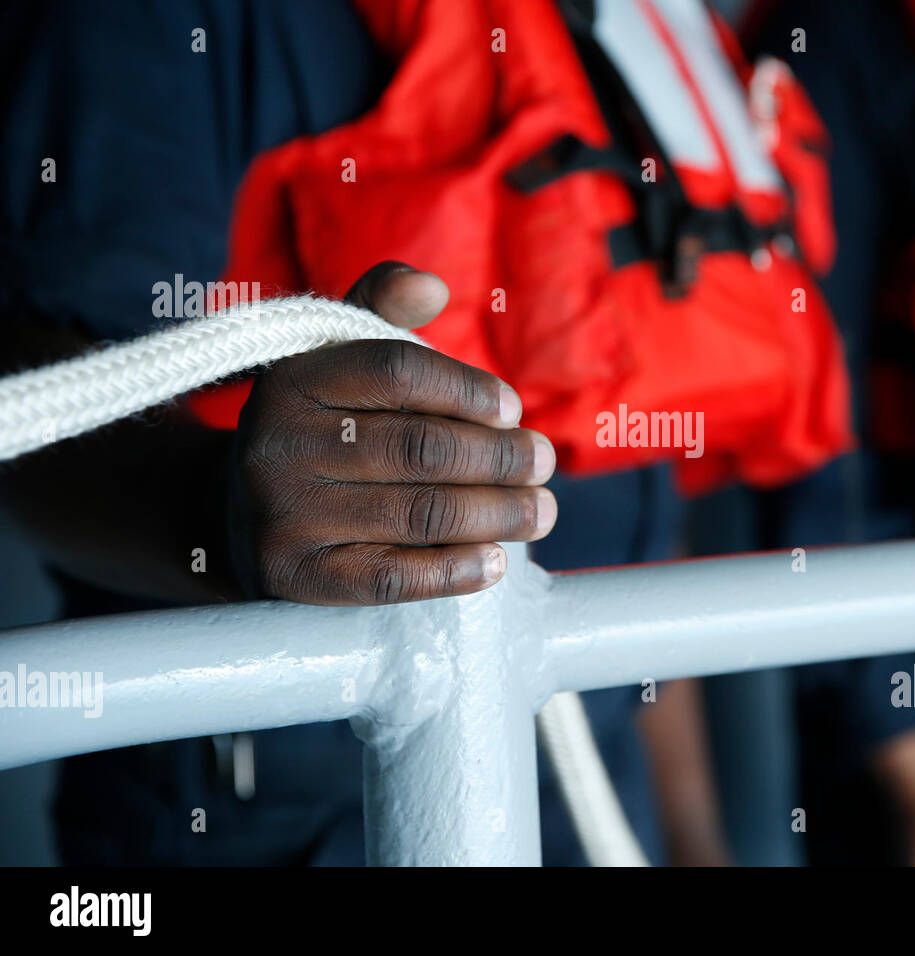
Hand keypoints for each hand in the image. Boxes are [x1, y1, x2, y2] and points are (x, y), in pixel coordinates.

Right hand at [228, 261, 556, 604]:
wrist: (235, 515)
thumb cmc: (319, 428)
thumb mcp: (335, 360)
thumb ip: (382, 311)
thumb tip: (432, 284)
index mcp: (291, 378)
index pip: (398, 370)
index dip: (467, 389)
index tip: (514, 409)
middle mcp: (277, 445)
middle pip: (420, 448)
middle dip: (499, 458)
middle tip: (545, 464)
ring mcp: (281, 515)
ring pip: (418, 513)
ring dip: (497, 514)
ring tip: (540, 512)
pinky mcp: (293, 577)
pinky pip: (390, 578)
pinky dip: (454, 570)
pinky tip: (497, 561)